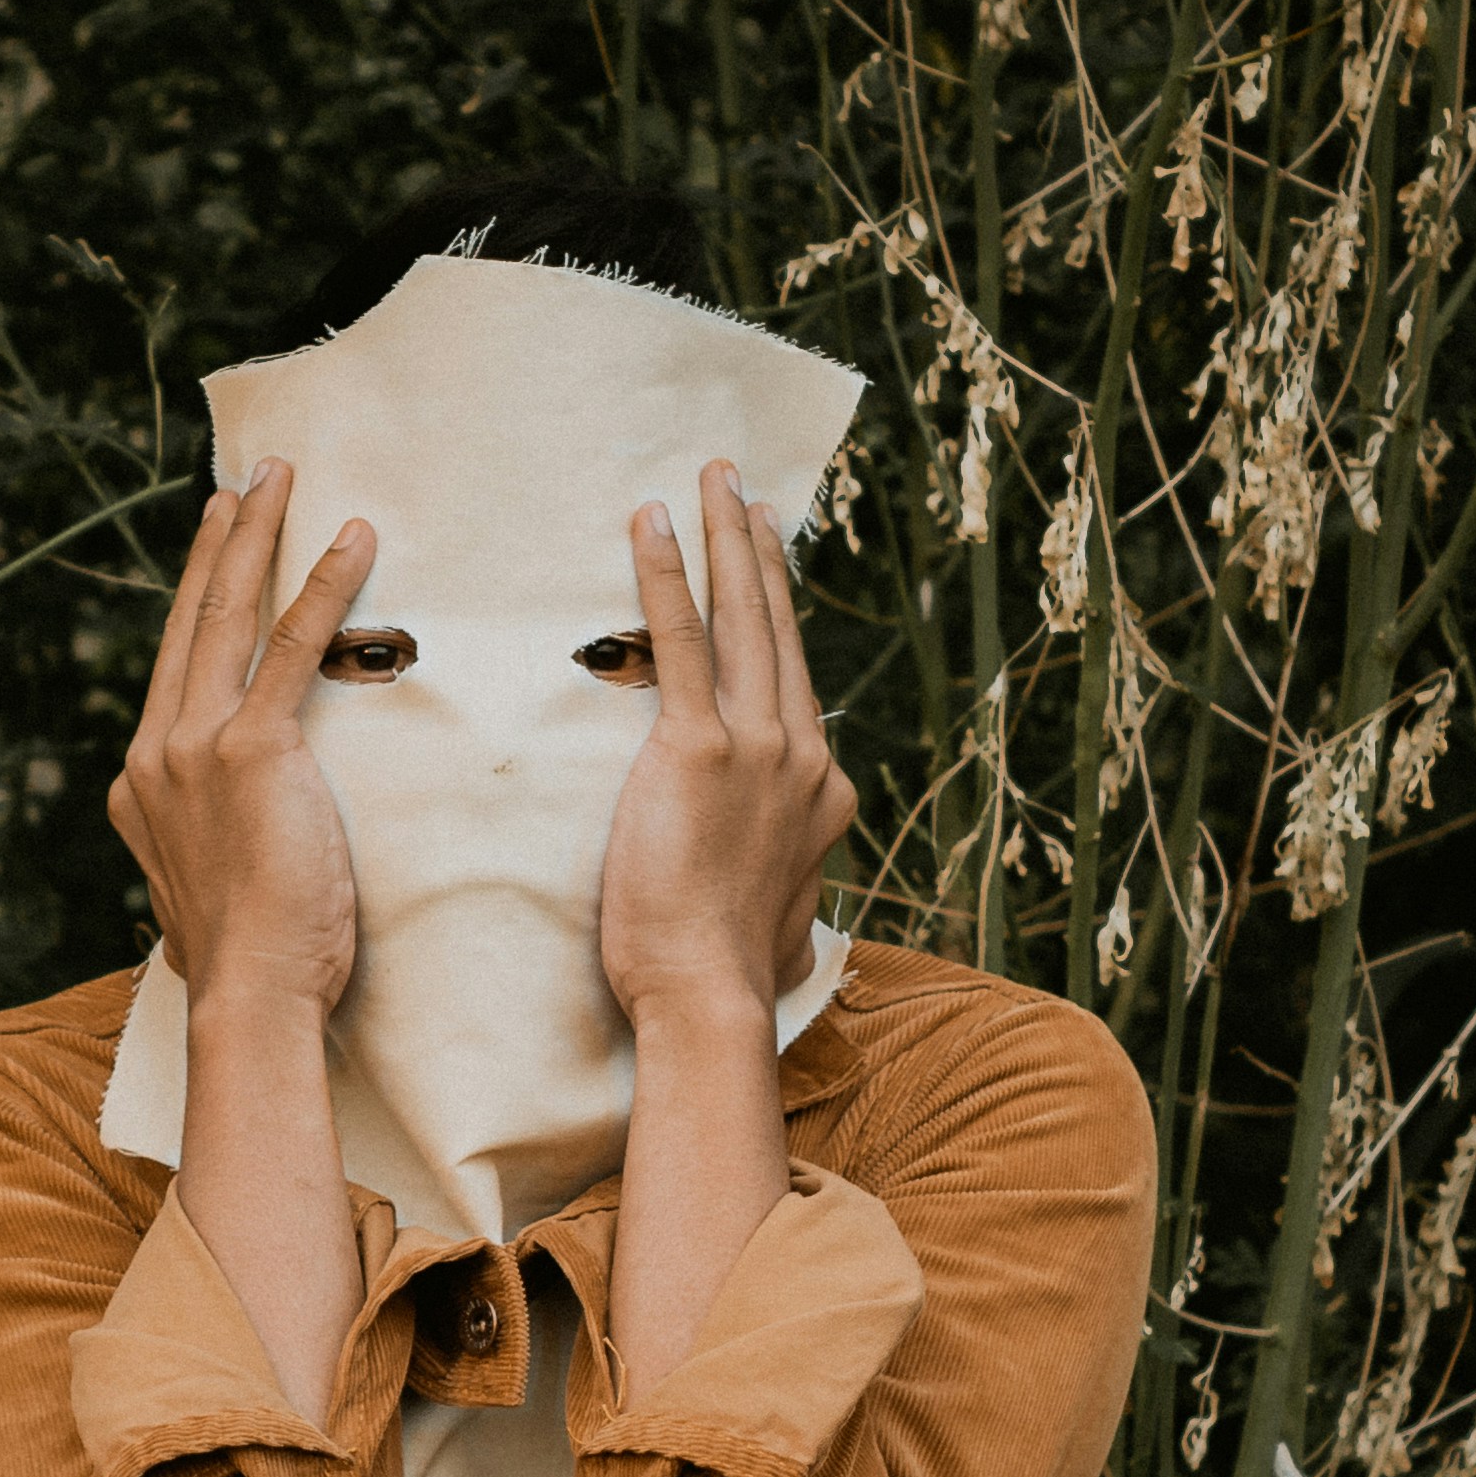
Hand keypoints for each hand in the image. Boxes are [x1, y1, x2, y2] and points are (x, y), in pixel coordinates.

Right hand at [108, 463, 373, 1024]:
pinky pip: (293, 648)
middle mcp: (157, 753)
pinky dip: (324, 585)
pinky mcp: (251, 751)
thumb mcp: (204, 897)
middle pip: (191, 622)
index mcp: (142, 782)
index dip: (194, 598)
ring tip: (278, 478)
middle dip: (220, 544)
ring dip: (256, 537)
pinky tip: (353, 539)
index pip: (174, 666)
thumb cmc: (250, 964)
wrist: (252, 994)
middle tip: (244, 483)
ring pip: (228, 615)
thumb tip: (216, 867)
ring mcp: (194, 747)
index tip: (214, 546)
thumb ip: (208, 856)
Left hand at [594, 463, 857, 1033]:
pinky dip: (666, 575)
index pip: (796, 686)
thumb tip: (797, 930)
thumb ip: (789, 904)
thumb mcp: (782, 932)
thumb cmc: (727, 977)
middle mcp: (804, 754)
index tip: (767, 569)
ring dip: (728, 540)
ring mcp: (759, 746)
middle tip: (744, 491)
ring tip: (715, 480)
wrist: (711, 995)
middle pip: (781, 630)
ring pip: (745, 618)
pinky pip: (680, 641)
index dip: (781, 619)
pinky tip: (653, 523)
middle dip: (760, 551)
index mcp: (822, 790)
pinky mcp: (699, 748)